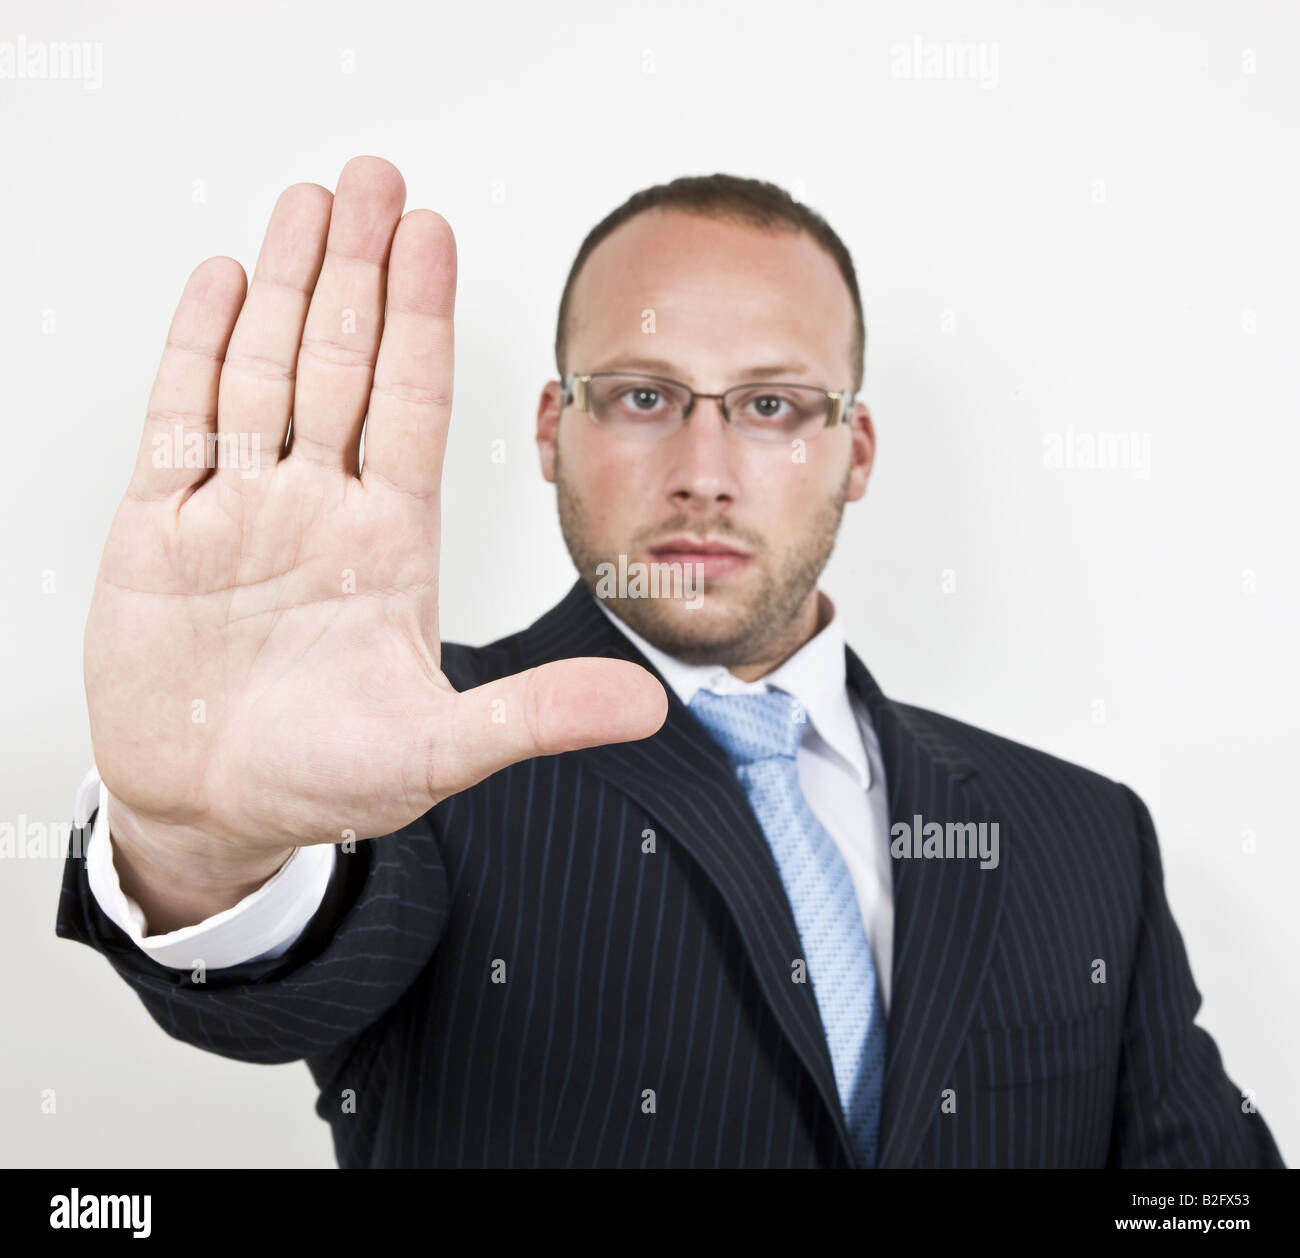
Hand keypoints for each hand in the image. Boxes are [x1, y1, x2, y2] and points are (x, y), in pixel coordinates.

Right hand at [84, 156, 666, 887]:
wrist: (213, 813)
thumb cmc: (323, 782)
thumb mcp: (440, 751)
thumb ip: (535, 717)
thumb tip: (653, 707)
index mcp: (390, 545)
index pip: (412, 405)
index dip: (422, 320)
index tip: (435, 235)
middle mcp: (321, 510)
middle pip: (343, 365)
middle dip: (358, 271)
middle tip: (375, 178)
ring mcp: (241, 511)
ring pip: (265, 372)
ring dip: (283, 286)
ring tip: (308, 202)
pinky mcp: (163, 529)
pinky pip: (180, 422)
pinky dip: (196, 352)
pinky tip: (219, 284)